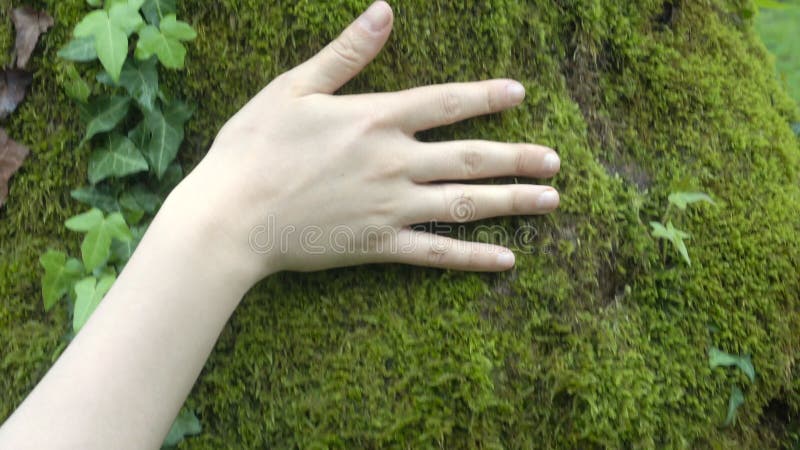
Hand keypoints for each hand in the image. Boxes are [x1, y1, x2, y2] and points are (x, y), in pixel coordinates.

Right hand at [177, 1, 560, 283]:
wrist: (231, 216)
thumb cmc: (254, 148)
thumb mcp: (294, 87)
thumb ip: (346, 53)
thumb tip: (384, 11)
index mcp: (375, 119)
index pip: (445, 102)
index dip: (486, 97)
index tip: (520, 95)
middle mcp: (394, 162)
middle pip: (471, 158)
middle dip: (518, 159)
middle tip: (556, 162)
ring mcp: (391, 208)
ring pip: (465, 204)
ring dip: (512, 203)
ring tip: (551, 201)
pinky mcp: (379, 246)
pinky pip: (437, 253)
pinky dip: (473, 258)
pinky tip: (506, 260)